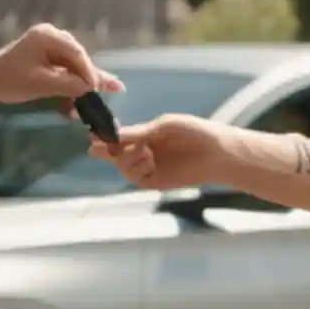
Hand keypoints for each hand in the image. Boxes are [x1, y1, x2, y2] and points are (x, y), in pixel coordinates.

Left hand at [0, 24, 123, 105]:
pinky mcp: (46, 58)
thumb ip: (68, 84)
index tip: (98, 88)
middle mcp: (51, 37)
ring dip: (81, 85)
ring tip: (101, 97)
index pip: (77, 53)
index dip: (90, 72)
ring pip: (73, 67)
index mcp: (47, 36)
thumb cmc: (9, 80)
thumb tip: (90, 88)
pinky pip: (64, 71)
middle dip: (92, 78)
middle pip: (78, 59)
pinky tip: (76, 104)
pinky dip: (69, 86)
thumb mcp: (41, 84)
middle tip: (117, 88)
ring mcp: (48, 47)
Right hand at [88, 114, 225, 189]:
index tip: (92, 136)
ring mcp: (149, 167)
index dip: (103, 138)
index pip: (118, 138)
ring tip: (143, 150)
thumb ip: (138, 133)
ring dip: (126, 158)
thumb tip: (113, 135)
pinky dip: (136, 168)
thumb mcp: (163, 127)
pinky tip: (148, 160)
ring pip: (123, 167)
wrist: (217, 151)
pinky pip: (135, 177)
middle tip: (112, 145)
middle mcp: (144, 152)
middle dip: (110, 150)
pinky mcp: (156, 181)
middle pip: (115, 154)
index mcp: (145, 135)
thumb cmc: (194, 132)